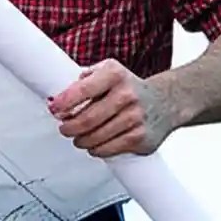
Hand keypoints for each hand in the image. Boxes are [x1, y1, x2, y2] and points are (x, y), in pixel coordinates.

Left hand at [47, 59, 178, 157]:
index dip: (63, 102)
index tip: (54, 109)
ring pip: (96, 137)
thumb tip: (58, 96)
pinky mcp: (141, 138)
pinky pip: (109, 149)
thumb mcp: (107, 70)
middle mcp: (127, 95)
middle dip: (68, 127)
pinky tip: (92, 145)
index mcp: (114, 75)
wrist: (166, 101)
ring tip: (76, 137)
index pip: (82, 90)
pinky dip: (95, 149)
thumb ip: (83, 78)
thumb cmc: (129, 86)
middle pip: (87, 119)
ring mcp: (135, 118)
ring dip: (80, 140)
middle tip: (63, 128)